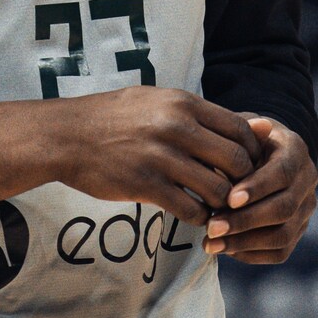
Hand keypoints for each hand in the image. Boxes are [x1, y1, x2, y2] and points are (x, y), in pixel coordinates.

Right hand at [0, 89, 263, 225]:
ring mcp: (162, 157)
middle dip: (244, 182)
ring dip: (222, 205)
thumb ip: (193, 113)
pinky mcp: (146, 186)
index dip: (252, 152)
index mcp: (183, 103)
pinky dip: (199, 218)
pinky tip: (193, 216)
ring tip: (217, 209)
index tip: (247, 167)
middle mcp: (177, 127)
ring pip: (219, 189)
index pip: (240, 129)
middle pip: (238, 161)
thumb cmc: (113, 117)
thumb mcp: (155, 100)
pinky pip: (191, 210)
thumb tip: (234, 126)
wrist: (66, 135)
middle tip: (238, 194)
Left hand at [203, 116, 316, 264]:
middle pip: (284, 209)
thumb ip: (238, 140)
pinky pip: (279, 252)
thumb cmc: (244, 139)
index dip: (257, 188)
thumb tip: (241, 143)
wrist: (262, 150)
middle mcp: (308, 181)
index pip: (282, 173)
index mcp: (296, 150)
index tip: (228, 199)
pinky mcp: (298, 230)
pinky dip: (251, 254)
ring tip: (211, 244)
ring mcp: (306, 208)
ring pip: (282, 236)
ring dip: (244, 243)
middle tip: (211, 228)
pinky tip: (225, 249)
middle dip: (245, 221)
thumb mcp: (241, 130)